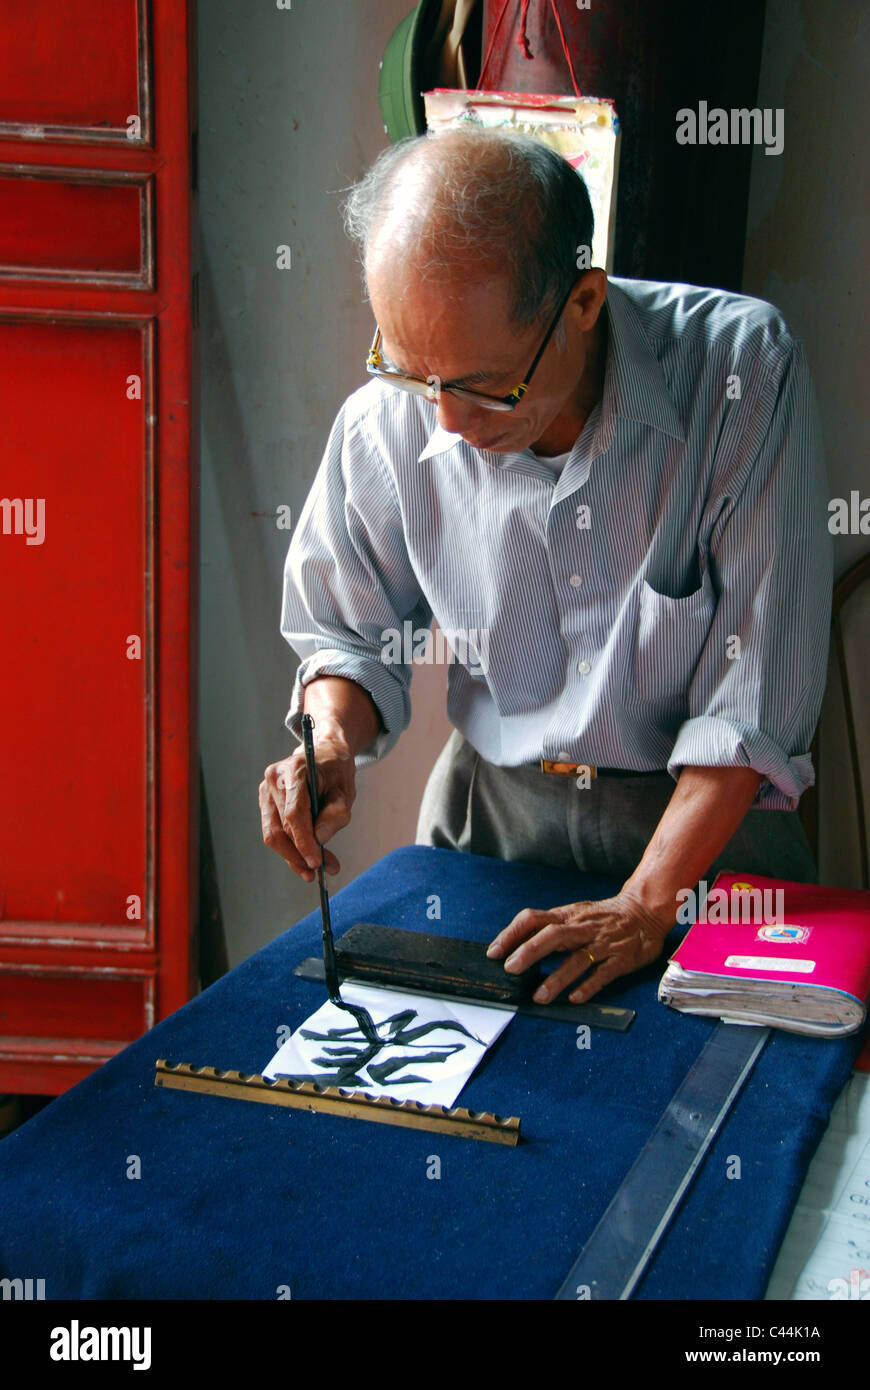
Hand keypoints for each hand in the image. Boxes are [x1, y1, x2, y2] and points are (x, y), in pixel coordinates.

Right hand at [259, 730, 355, 880]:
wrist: (324, 753)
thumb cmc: (336, 770)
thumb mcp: (346, 790)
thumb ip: (335, 814)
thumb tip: (319, 839)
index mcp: (296, 769)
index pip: (294, 813)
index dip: (304, 841)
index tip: (316, 862)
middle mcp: (274, 778)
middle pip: (280, 828)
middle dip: (299, 854)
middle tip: (319, 871)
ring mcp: (265, 790)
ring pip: (273, 833)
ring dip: (292, 856)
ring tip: (313, 870)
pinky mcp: (265, 801)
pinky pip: (273, 831)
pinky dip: (288, 848)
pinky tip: (304, 858)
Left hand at [486, 890, 674, 1002]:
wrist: (644, 910)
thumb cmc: (603, 916)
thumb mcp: (575, 915)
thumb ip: (551, 928)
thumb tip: (518, 945)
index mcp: (567, 916)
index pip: (534, 919)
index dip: (512, 934)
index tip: (494, 952)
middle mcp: (582, 928)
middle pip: (553, 936)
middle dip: (530, 952)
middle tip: (511, 969)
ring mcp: (602, 943)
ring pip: (577, 959)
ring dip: (556, 978)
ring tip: (539, 997)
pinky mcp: (620, 959)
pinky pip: (602, 973)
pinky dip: (588, 986)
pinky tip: (575, 999)